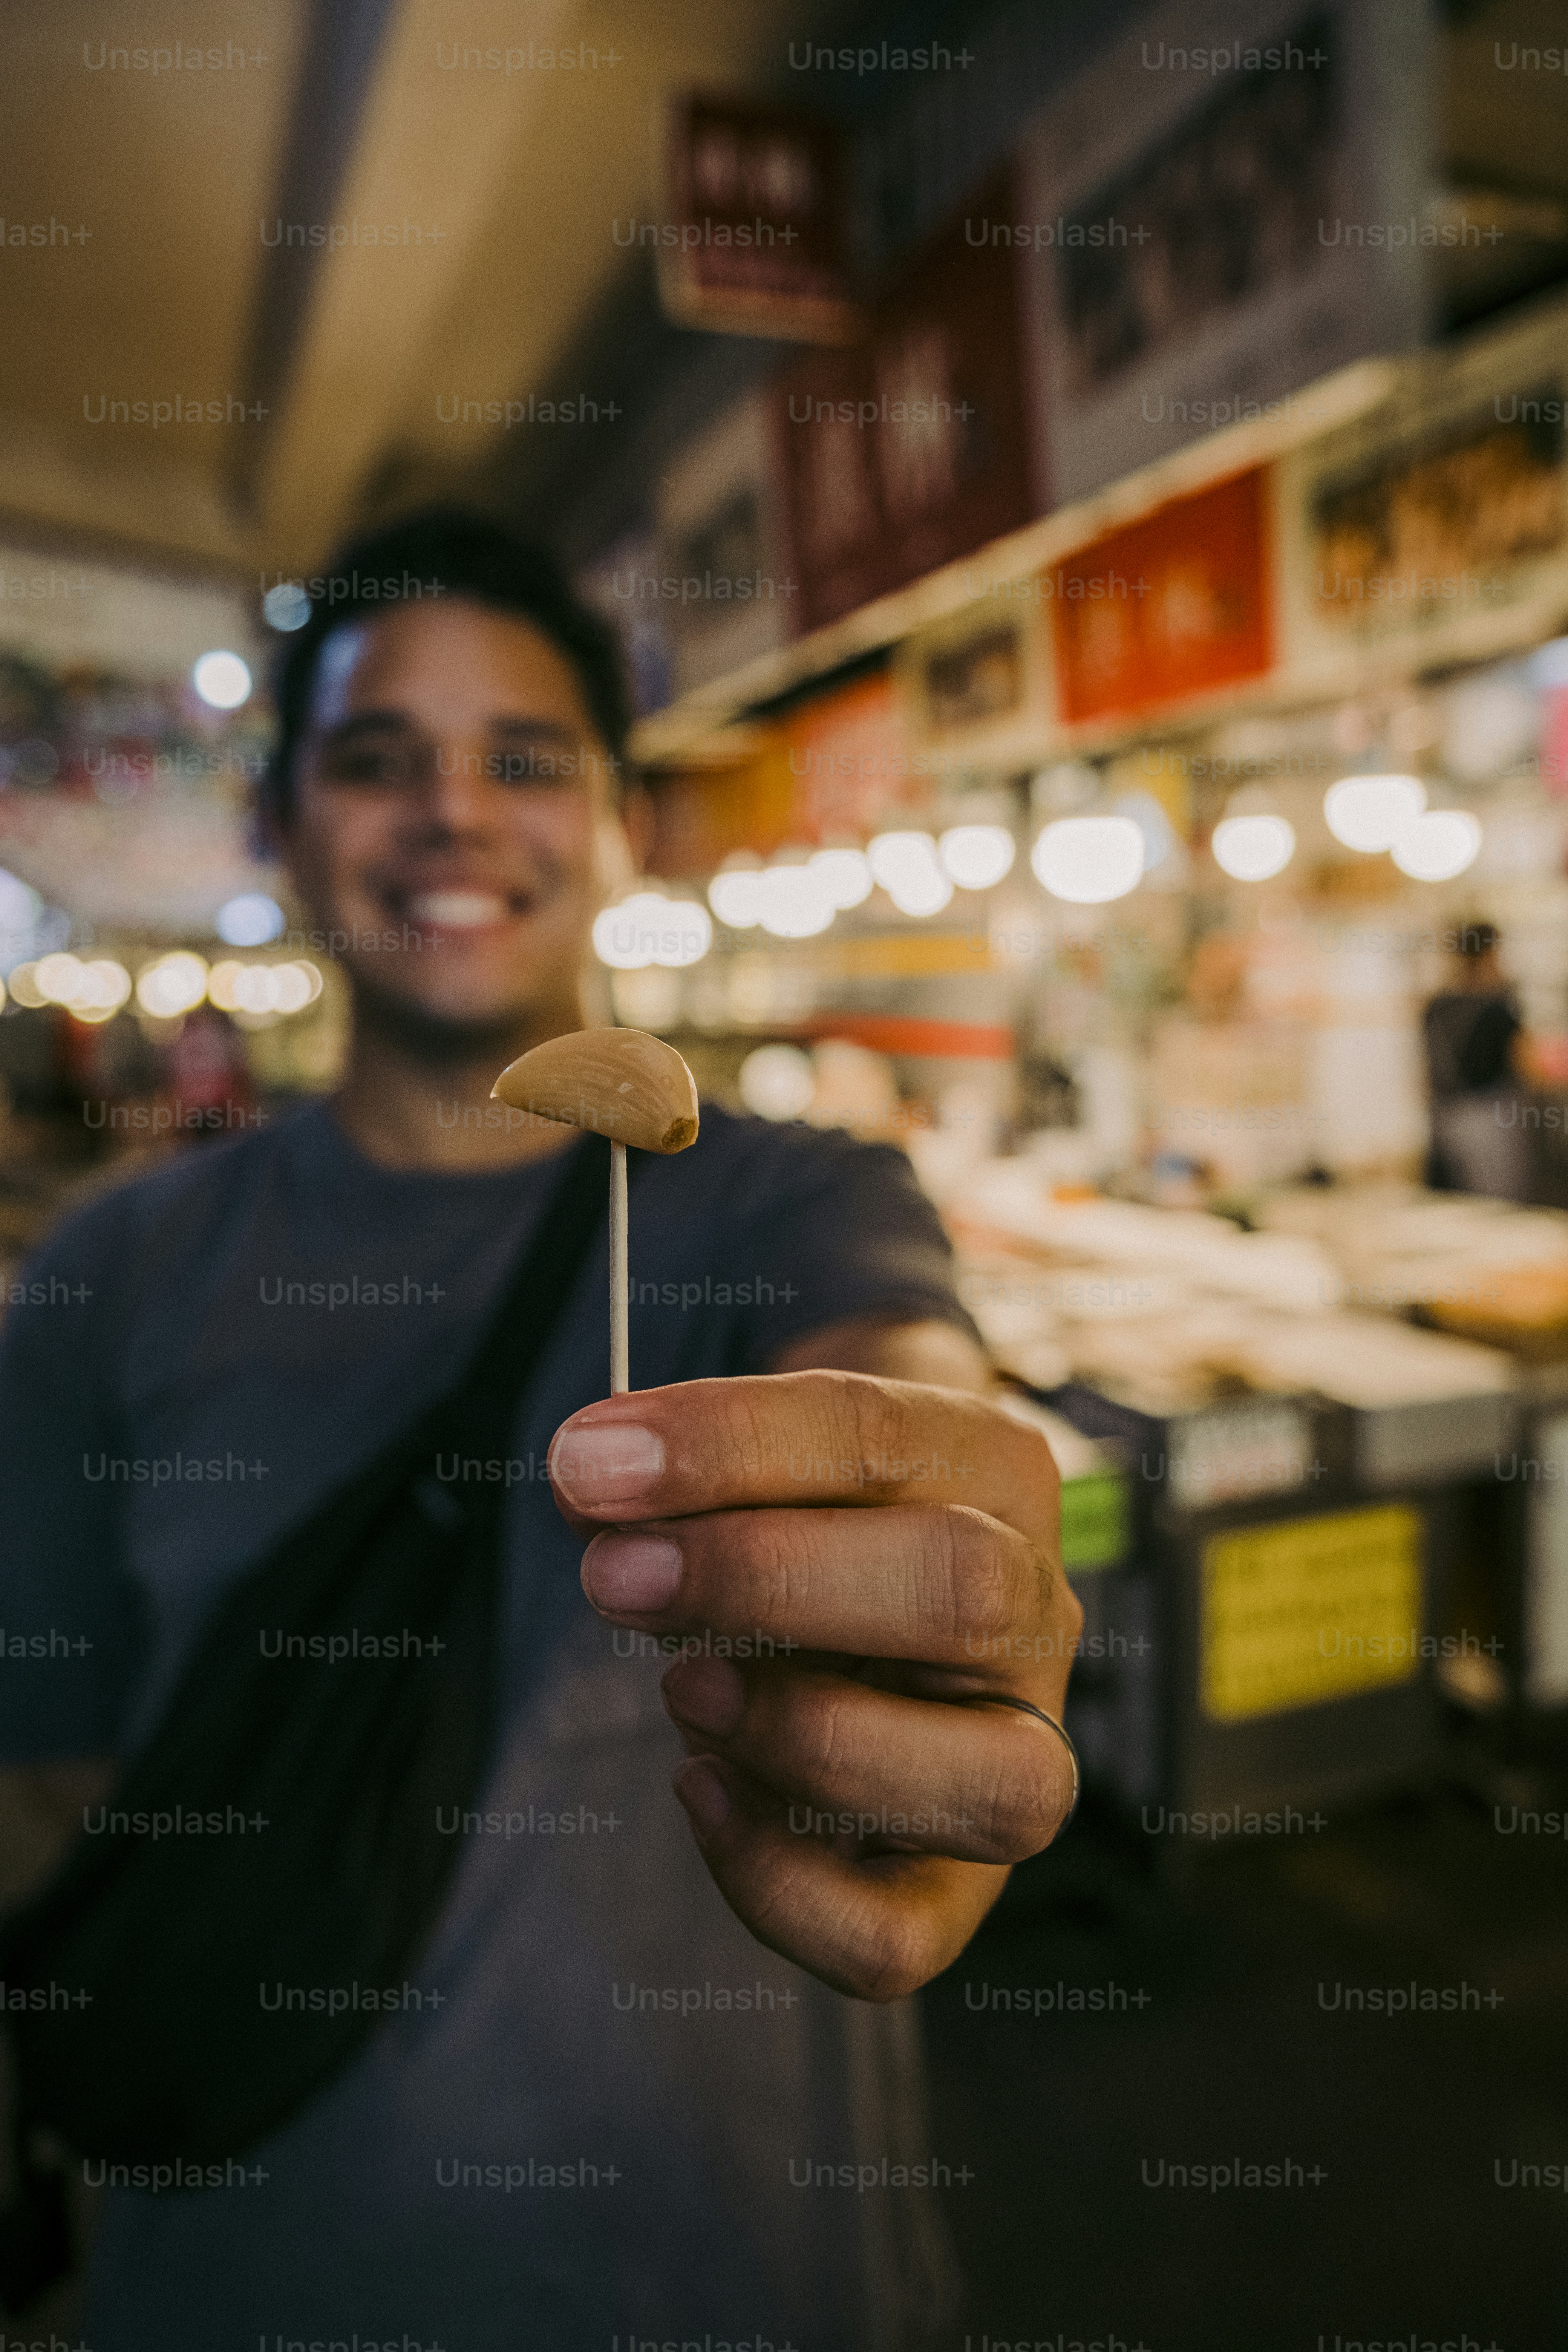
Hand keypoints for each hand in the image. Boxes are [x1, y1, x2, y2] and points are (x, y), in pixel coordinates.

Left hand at [548, 1371, 1080, 2001]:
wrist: (852, 1612)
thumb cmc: (797, 1525)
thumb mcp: (754, 1470)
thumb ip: (675, 1478)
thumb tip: (590, 1485)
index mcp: (995, 1472)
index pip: (884, 1439)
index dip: (730, 1449)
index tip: (590, 1464)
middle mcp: (1037, 1615)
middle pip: (967, 1591)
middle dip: (765, 1581)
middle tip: (614, 1577)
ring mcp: (1017, 1761)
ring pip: (992, 1784)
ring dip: (806, 1736)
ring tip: (677, 1692)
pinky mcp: (953, 1891)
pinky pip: (897, 1938)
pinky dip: (780, 1883)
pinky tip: (699, 1793)